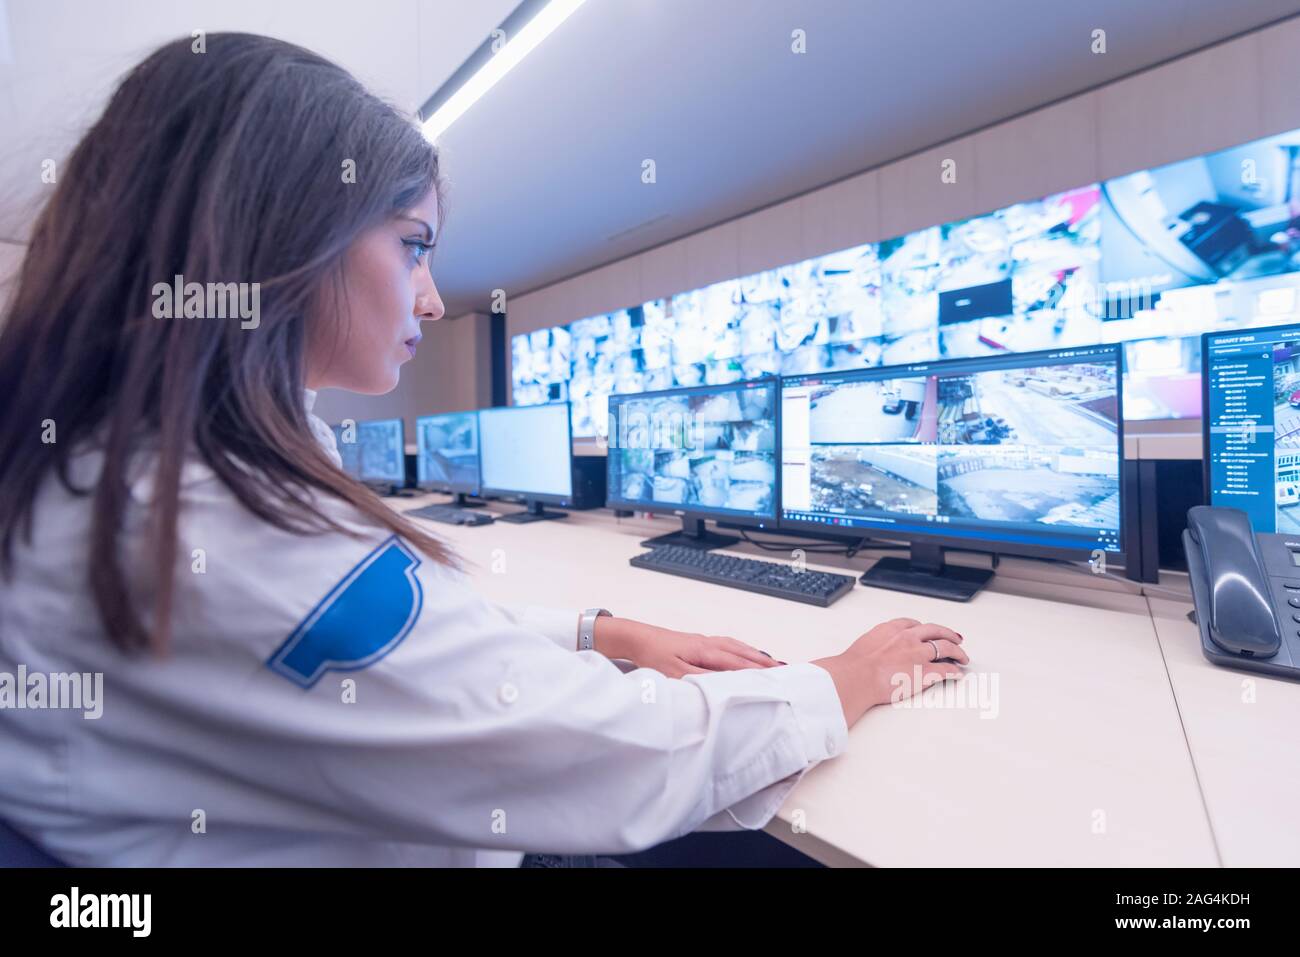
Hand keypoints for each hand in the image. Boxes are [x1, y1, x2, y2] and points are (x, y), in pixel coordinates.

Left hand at [593, 617, 783, 678]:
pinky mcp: (700, 641)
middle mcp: (710, 643)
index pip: (739, 664)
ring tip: (773, 664)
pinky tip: (745, 654)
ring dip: (756, 656)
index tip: (777, 680)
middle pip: (743, 653)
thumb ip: (700, 680)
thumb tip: (723, 685)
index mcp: (706, 651)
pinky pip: (729, 645)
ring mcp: (706, 640)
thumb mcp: (675, 674)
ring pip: (738, 647)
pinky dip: (743, 650)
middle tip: (786, 671)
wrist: (637, 637)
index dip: (759, 673)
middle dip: (764, 663)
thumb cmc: (654, 656)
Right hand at [812, 618, 968, 728]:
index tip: (927, 632)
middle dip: (948, 634)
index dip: (924, 628)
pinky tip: (958, 673)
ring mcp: (919, 654)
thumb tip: (872, 652)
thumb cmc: (854, 665)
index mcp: (892, 629)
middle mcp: (908, 638)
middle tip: (955, 638)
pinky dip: (955, 671)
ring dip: (958, 651)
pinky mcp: (925, 672)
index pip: (913, 624)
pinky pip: (946, 669)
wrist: (857, 676)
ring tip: (963, 656)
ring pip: (946, 647)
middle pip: (935, 631)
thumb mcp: (863, 644)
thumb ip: (874, 644)